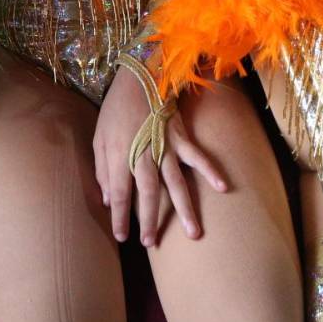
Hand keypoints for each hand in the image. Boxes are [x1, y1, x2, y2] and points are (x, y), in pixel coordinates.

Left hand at [93, 68, 227, 246]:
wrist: (138, 77)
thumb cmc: (116, 110)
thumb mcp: (99, 138)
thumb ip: (102, 170)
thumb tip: (108, 200)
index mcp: (119, 156)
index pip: (119, 195)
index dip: (120, 218)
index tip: (123, 237)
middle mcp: (143, 155)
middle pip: (148, 194)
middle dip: (151, 221)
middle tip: (153, 244)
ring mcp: (165, 146)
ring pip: (176, 183)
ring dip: (185, 209)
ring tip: (194, 233)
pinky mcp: (181, 137)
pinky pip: (198, 157)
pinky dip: (210, 171)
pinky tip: (222, 187)